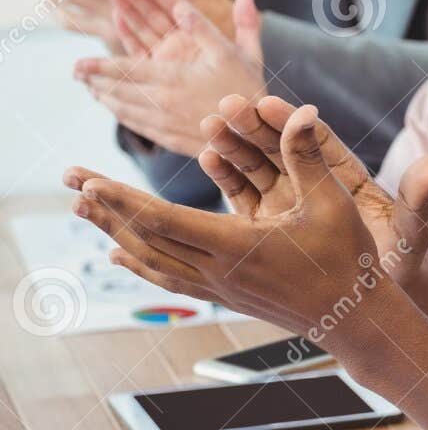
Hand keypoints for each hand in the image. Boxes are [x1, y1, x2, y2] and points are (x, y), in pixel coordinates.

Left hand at [63, 105, 394, 355]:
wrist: (354, 318)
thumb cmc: (348, 260)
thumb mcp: (332, 202)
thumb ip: (308, 157)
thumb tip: (303, 110)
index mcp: (236, 247)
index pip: (163, 221)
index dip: (124, 200)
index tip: (91, 180)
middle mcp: (218, 272)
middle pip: (144, 240)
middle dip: (105, 209)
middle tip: (70, 183)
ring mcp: (219, 287)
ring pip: (151, 260)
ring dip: (114, 233)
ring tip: (84, 213)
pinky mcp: (226, 295)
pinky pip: (168, 277)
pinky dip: (138, 262)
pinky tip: (121, 254)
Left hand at [72, 0, 266, 155]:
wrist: (254, 140)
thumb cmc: (250, 95)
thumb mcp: (249, 57)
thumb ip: (244, 25)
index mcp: (179, 76)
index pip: (132, 65)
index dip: (104, 61)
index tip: (80, 60)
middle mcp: (166, 97)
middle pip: (121, 85)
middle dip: (95, 75)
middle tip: (75, 69)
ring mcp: (164, 119)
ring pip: (122, 104)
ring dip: (101, 92)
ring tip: (85, 82)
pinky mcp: (166, 135)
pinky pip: (133, 121)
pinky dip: (116, 110)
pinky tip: (107, 102)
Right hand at [198, 93, 427, 286]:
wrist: (382, 300)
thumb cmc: (402, 262)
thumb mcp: (413, 231)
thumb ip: (417, 199)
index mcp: (349, 178)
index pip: (318, 142)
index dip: (293, 123)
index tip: (268, 104)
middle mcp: (317, 185)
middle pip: (283, 148)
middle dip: (255, 127)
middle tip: (228, 106)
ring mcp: (292, 204)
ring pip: (259, 168)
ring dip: (235, 147)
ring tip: (210, 128)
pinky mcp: (272, 226)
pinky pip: (247, 197)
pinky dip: (228, 179)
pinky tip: (208, 159)